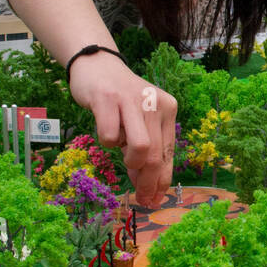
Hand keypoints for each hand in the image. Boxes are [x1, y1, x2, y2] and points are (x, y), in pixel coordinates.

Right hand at [68, 52, 176, 209]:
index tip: (153, 200)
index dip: (161, 181)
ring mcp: (132, 100)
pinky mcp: (107, 99)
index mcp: (168, 110)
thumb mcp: (141, 122)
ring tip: (121, 150)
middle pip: (156, 155)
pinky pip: (109, 136)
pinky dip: (106, 141)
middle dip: (147, 182)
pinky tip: (106, 127)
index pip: (168, 153)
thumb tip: (146, 190)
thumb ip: (147, 151)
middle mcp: (155, 104)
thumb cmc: (120, 101)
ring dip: (130, 160)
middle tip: (138, 196)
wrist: (98, 66)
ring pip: (141, 148)